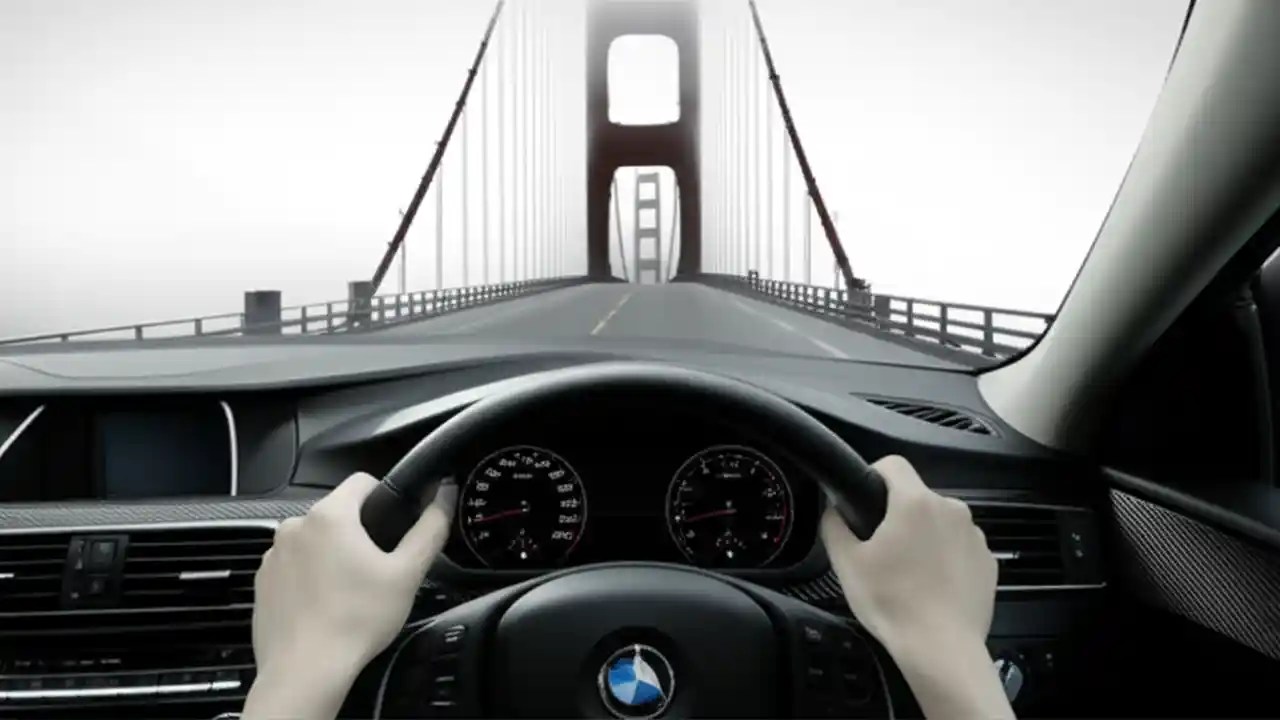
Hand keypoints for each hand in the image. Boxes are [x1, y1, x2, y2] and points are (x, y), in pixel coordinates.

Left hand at [243, 473, 455, 719]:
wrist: (306, 670)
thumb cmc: (359, 619)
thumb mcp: (407, 573)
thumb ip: (430, 528)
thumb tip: (445, 493)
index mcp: (330, 515)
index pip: (361, 481)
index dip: (384, 497)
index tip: (394, 527)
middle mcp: (294, 526)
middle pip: (336, 513)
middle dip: (357, 533)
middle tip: (376, 570)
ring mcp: (272, 555)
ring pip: (313, 541)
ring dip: (330, 555)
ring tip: (349, 592)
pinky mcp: (262, 582)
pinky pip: (292, 566)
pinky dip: (308, 578)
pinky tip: (323, 605)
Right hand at [821, 455, 1011, 718]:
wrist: (941, 650)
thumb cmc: (891, 602)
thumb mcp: (846, 563)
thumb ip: (834, 524)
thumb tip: (834, 509)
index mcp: (915, 502)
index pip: (893, 464)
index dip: (874, 476)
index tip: (864, 502)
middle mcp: (952, 509)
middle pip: (917, 497)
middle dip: (899, 515)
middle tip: (880, 551)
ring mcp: (975, 536)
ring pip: (940, 523)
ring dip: (924, 537)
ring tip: (908, 574)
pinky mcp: (989, 562)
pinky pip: (960, 547)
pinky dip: (946, 558)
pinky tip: (932, 588)